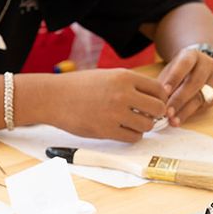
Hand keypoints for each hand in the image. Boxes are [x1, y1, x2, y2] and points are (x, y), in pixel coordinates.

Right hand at [50, 69, 169, 141]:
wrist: (53, 97)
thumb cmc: (79, 86)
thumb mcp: (107, 76)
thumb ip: (130, 85)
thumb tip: (155, 99)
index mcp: (124, 77)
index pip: (159, 90)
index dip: (159, 99)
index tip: (153, 103)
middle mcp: (123, 94)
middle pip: (158, 108)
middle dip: (154, 114)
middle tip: (145, 115)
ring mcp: (115, 113)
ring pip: (147, 125)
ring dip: (142, 126)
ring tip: (130, 122)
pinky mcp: (106, 130)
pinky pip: (133, 137)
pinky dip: (131, 135)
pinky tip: (121, 130)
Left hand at [156, 46, 212, 127]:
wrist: (199, 68)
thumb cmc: (179, 71)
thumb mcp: (169, 71)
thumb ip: (164, 83)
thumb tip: (154, 101)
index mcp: (192, 55)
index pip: (184, 64)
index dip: (174, 78)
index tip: (164, 91)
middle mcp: (208, 64)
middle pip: (194, 83)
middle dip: (179, 100)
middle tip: (167, 112)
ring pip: (202, 96)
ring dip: (185, 111)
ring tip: (173, 120)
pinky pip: (207, 105)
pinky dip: (193, 112)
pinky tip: (182, 118)